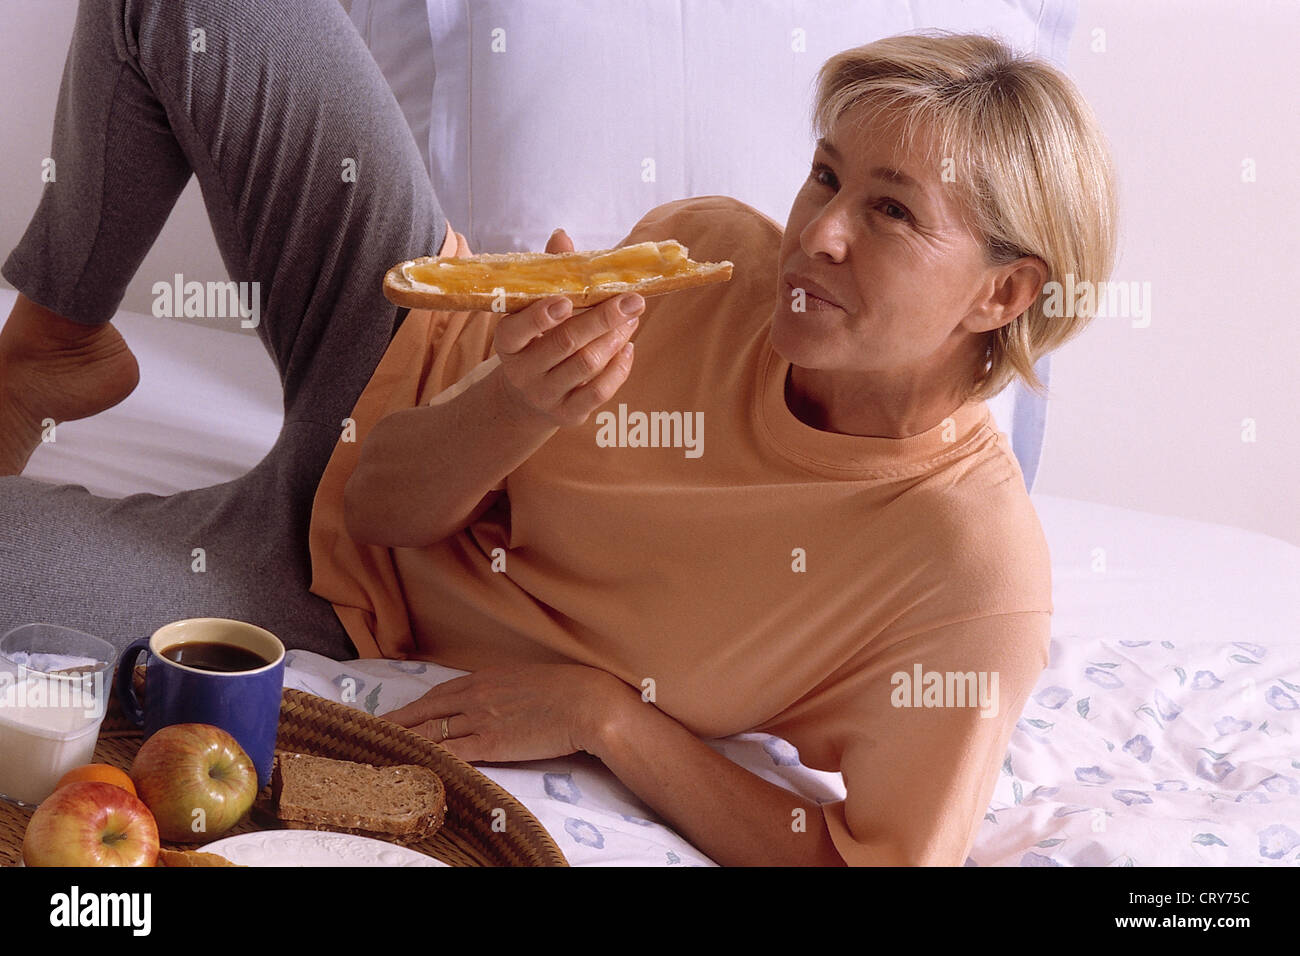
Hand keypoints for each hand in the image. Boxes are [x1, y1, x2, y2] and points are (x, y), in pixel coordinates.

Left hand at [379, 663, 625, 762]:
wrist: (586, 701)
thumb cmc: (568, 690)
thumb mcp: (528, 680)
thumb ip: (505, 688)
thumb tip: (499, 698)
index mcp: (485, 677)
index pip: (438, 693)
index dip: (415, 705)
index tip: (398, 712)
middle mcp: (475, 695)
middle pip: (424, 710)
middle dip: (397, 721)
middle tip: (373, 731)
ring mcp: (480, 719)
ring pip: (430, 731)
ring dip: (404, 740)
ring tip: (382, 749)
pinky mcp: (489, 744)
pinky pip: (450, 752)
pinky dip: (428, 757)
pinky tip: (413, 763)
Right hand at [492, 227, 642, 429]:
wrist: (526, 397)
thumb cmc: (535, 340)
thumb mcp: (532, 310)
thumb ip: (549, 275)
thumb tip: (561, 236)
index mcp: (507, 342)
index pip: (518, 329)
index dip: (541, 315)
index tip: (566, 300)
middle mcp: (522, 372)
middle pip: (565, 343)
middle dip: (602, 318)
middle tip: (632, 299)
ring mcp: (545, 395)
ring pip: (586, 365)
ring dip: (615, 338)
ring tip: (633, 318)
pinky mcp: (568, 414)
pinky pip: (599, 392)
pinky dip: (619, 369)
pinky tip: (628, 347)